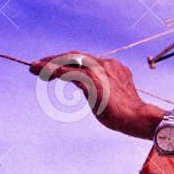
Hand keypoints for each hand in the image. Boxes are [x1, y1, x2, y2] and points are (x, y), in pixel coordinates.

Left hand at [28, 53, 154, 136]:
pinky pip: (66, 72)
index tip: (55, 66)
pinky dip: (52, 71)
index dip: (67, 60)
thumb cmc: (127, 113)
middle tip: (38, 65)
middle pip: (74, 55)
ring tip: (34, 68)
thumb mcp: (113, 95)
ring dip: (49, 64)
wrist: (138, 118)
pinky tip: (42, 73)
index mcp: (112, 65)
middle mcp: (105, 64)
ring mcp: (98, 71)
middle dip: (54, 59)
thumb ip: (102, 87)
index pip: (85, 59)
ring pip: (68, 60)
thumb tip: (90, 90)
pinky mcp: (91, 80)